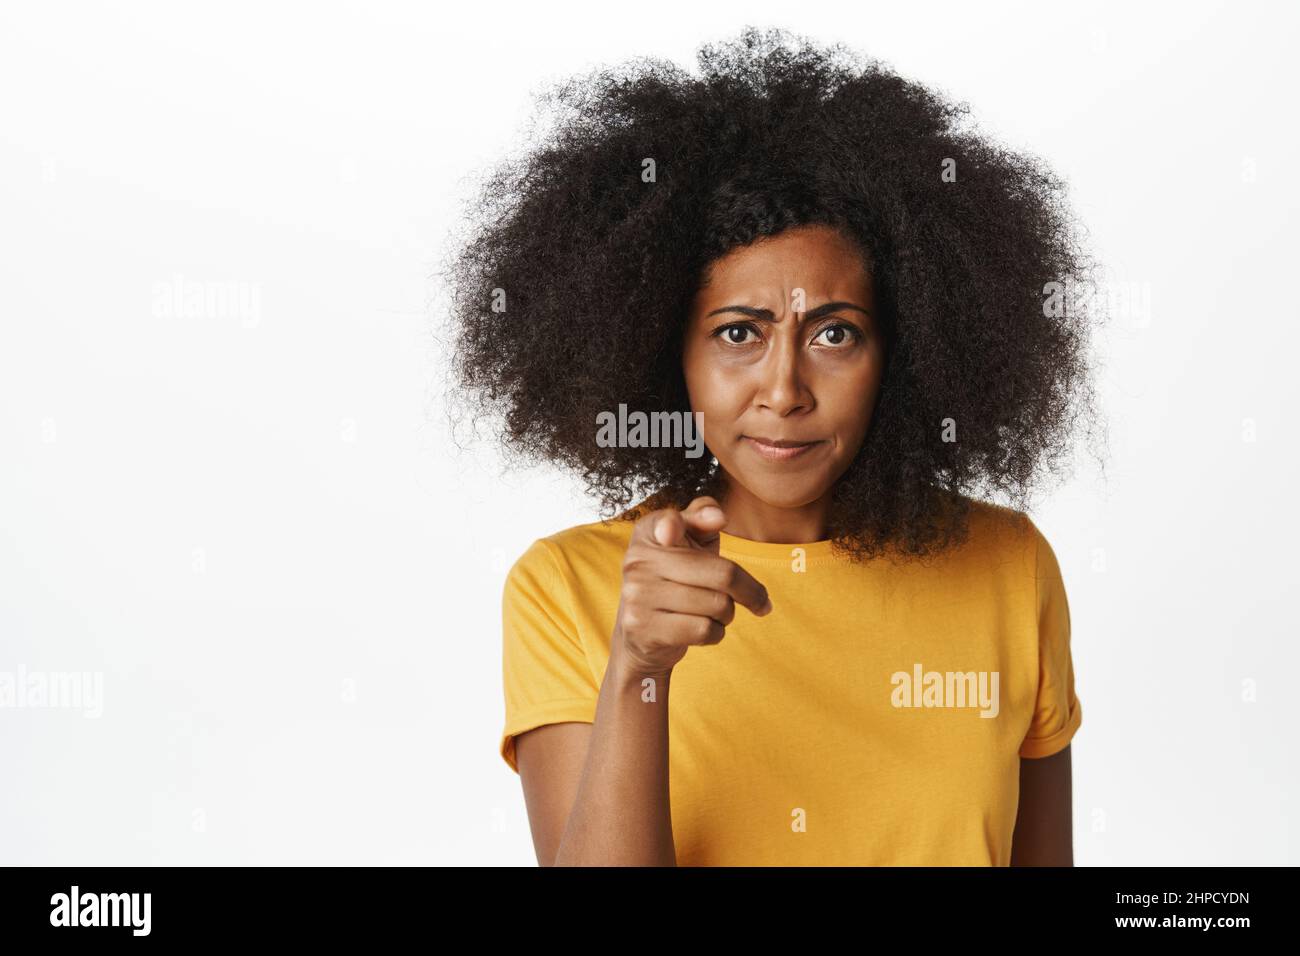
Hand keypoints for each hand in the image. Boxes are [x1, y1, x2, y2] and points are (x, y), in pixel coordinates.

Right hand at [611, 495, 771, 677]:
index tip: (687, 529)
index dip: (682, 524)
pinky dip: (715, 633)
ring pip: (717, 606)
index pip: (671, 523)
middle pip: (722, 574)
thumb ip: (702, 516)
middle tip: (758, 600)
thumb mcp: (689, 540)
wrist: (641, 632)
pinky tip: (702, 628)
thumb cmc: (678, 576)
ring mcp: (637, 597)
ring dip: (728, 614)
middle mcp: (637, 561)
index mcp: (649, 531)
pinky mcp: (644, 630)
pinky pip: (704, 630)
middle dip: (749, 591)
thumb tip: (718, 517)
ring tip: (714, 612)